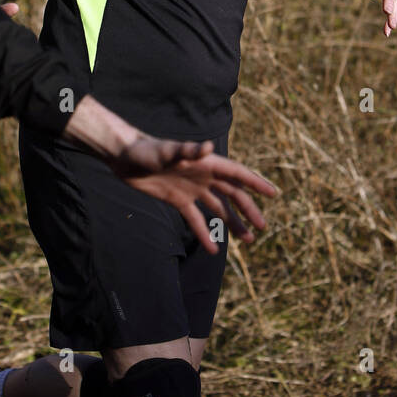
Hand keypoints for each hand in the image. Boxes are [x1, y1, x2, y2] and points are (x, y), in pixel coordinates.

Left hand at [103, 134, 277, 253]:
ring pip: (218, 208)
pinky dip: (205, 233)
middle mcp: (203, 176)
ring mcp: (191, 189)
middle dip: (248, 210)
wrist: (124, 157)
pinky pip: (195, 219)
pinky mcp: (178, 200)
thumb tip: (208, 147)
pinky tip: (213, 249)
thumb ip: (188, 151)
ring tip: (247, 241)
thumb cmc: (146, 150)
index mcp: (206, 163)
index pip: (236, 174)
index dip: (255, 183)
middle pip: (232, 194)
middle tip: (262, 227)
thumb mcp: (167, 151)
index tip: (272, 194)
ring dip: (232, 223)